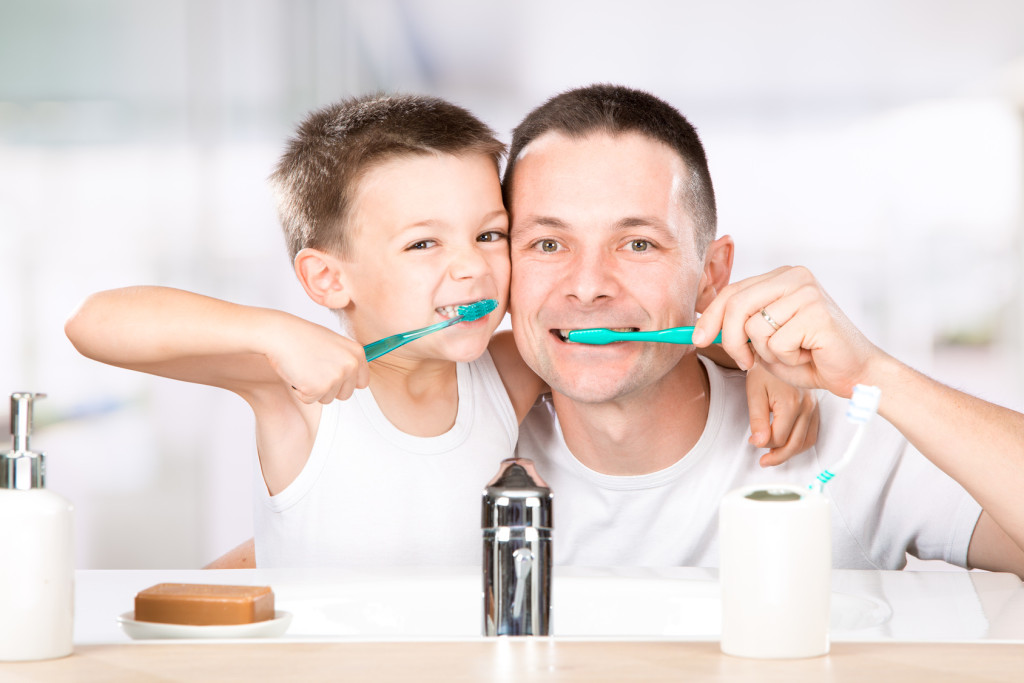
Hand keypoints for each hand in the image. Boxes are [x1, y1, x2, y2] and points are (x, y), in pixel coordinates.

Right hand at [264, 316, 369, 403]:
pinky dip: (300, 391)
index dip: (347, 383)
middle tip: (314, 370)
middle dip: (329, 388)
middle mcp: (350, 365)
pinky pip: (309, 400)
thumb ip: (345, 360)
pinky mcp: (317, 388)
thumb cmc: (302, 337)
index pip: (363, 382)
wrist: (280, 335)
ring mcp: (335, 377)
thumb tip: (352, 378)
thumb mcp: (333, 343)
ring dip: (314, 389)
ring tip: (305, 368)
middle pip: (346, 394)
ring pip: (327, 398)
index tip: (334, 377)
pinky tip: (297, 373)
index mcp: (357, 353)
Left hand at [693, 266, 877, 397]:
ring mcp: (807, 292)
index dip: (710, 316)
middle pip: (737, 304)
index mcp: (781, 277)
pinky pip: (777, 343)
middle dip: (731, 339)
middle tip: (745, 362)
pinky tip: (807, 355)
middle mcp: (795, 277)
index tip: (698, 339)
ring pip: (755, 327)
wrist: (854, 373)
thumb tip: (699, 328)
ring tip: (793, 354)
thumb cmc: (809, 357)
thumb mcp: (765, 339)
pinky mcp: (817, 312)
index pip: (733, 291)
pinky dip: (786, 359)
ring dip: (768, 354)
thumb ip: (739, 327)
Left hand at [745, 359, 819, 465]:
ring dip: (791, 453)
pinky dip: (800, 442)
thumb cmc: (763, 369)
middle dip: (778, 457)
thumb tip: (759, 443)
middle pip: (795, 444)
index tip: (752, 441)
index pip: (779, 438)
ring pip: (807, 441)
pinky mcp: (815, 406)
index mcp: (791, 404)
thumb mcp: (754, 393)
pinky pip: (812, 432)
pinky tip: (787, 444)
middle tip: (764, 462)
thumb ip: (757, 420)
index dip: (763, 443)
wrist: (777, 351)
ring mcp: (813, 407)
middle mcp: (806, 407)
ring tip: (774, 457)